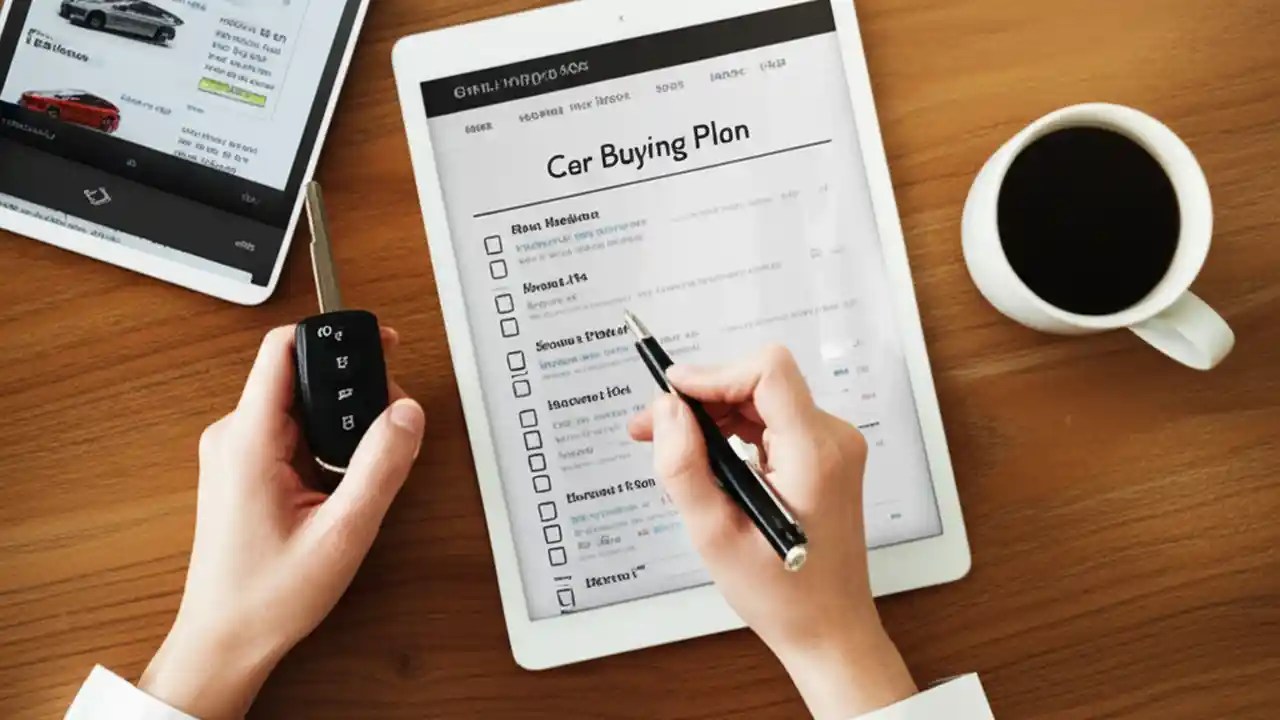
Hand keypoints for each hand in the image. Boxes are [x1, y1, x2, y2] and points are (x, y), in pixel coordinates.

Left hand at [139, 326, 424, 718]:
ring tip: (364, 470)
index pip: (282, 349)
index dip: (333, 332)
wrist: (224, 641)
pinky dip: (326, 447)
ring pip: (302, 407)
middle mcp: (234, 436)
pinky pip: (294, 434)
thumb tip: (408, 414)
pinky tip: (341, 485)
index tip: (376, 341)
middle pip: (301, 376)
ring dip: (341, 425)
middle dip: (353, 390)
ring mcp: (236, 452)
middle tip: (391, 424)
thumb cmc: (267, 597)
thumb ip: (379, 468)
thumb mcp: (341, 534)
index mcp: (248, 441)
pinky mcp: (245, 469)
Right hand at [629, 346, 915, 718]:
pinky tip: (706, 461)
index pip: (768, 372)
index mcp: (814, 454)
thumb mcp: (715, 534)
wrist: (829, 629)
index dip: (713, 374)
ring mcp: (834, 447)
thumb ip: (685, 466)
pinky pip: (774, 423)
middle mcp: (833, 440)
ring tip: (669, 445)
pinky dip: (735, 432)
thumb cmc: (782, 594)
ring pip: (764, 400)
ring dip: (714, 416)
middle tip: (651, 427)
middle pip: (760, 383)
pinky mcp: (826, 457)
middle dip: (702, 398)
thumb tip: (667, 410)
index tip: (671, 395)